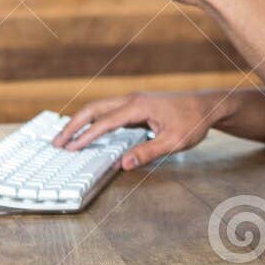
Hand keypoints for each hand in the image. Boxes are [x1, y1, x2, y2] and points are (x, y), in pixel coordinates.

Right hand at [52, 91, 224, 168]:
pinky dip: (93, 120)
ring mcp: (133, 101)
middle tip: (56, 142)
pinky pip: (108, 111)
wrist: (207, 106)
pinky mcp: (136, 105)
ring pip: (99, 108)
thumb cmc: (193, 122)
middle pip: (94, 109)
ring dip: (80, 121)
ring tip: (65, 138)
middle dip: (73, 125)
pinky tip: (87, 131)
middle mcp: (132, 99)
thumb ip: (147, 153)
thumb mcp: (174, 143)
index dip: (85, 136)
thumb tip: (123, 164)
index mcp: (138, 107)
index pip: (104, 122)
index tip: (70, 148)